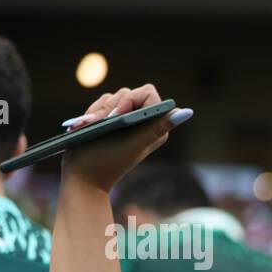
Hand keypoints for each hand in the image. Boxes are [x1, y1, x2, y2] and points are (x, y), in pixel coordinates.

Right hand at [59, 84, 191, 193]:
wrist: (84, 177)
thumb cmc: (108, 161)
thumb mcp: (134, 144)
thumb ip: (158, 127)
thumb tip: (187, 112)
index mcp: (154, 127)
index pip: (148, 94)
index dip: (132, 98)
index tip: (117, 114)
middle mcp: (142, 122)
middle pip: (127, 93)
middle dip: (110, 107)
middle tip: (99, 124)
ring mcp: (124, 121)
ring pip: (111, 98)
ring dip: (98, 111)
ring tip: (90, 127)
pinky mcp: (109, 122)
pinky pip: (100, 106)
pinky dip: (92, 113)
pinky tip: (85, 126)